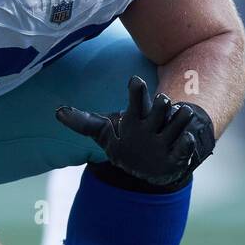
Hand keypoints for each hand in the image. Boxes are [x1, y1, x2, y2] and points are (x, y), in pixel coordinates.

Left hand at [55, 75, 214, 185]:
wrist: (151, 164)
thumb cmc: (128, 141)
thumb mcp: (104, 133)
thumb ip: (83, 122)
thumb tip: (58, 113)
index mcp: (137, 115)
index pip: (137, 98)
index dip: (136, 90)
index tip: (134, 79)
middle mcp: (154, 122)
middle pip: (161, 105)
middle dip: (161, 103)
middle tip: (161, 100)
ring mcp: (168, 137)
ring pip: (179, 119)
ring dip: (179, 117)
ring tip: (179, 112)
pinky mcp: (179, 154)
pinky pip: (186, 146)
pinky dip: (187, 142)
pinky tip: (187, 138)